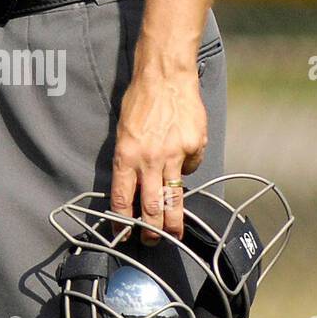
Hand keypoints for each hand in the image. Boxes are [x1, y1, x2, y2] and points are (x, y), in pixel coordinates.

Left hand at [110, 66, 207, 243]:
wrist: (165, 76)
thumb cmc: (140, 99)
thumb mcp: (123, 130)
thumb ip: (130, 157)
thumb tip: (138, 183)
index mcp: (126, 154)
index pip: (122, 196)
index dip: (122, 219)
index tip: (123, 233)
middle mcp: (149, 159)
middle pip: (150, 206)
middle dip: (150, 229)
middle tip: (151, 241)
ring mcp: (174, 155)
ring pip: (174, 197)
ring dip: (173, 221)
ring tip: (173, 234)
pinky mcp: (194, 148)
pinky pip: (192, 168)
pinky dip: (188, 171)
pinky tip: (184, 162)